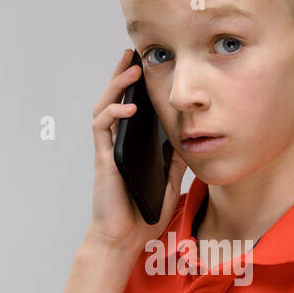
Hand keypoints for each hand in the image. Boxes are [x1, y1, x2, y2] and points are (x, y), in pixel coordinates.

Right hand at [85, 49, 187, 254]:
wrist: (125, 238)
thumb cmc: (142, 214)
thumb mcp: (169, 182)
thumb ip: (175, 161)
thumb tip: (190, 140)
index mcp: (131, 146)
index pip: (132, 108)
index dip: (136, 86)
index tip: (148, 65)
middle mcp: (117, 143)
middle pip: (115, 100)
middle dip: (122, 74)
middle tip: (133, 54)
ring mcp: (109, 149)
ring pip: (105, 107)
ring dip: (117, 86)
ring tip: (131, 69)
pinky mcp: (104, 159)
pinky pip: (103, 128)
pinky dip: (114, 112)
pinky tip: (129, 106)